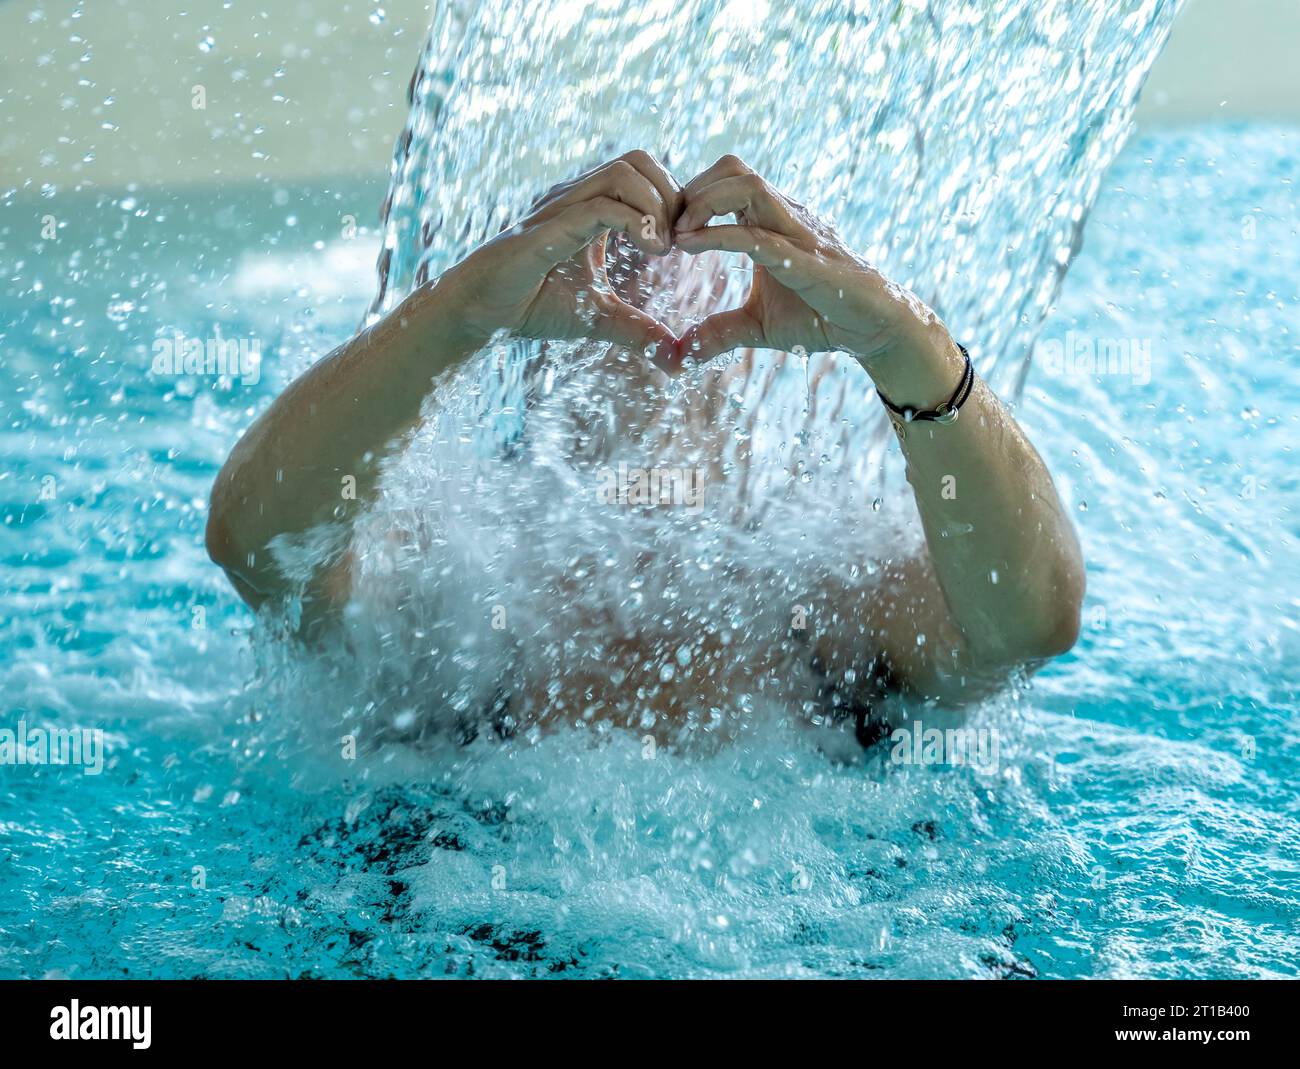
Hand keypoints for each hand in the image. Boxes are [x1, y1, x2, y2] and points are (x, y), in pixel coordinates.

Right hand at [438, 150, 682, 367]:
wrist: (480, 312)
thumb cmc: (531, 305)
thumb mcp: (599, 317)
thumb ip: (637, 330)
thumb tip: (675, 360)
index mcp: (591, 206)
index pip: (643, 172)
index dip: (673, 200)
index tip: (683, 243)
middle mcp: (577, 196)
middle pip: (639, 159)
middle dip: (671, 195)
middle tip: (678, 241)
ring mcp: (562, 207)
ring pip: (624, 173)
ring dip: (657, 207)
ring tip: (663, 248)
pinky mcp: (550, 229)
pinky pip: (601, 207)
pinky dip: (637, 223)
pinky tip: (650, 250)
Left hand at [673, 155, 942, 367]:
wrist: (872, 329)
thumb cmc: (822, 318)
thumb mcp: (759, 326)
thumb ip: (721, 332)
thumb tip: (685, 352)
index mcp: (773, 222)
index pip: (726, 181)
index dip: (691, 196)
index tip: (667, 230)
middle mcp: (784, 216)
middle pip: (733, 167)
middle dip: (692, 190)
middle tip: (667, 228)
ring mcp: (796, 232)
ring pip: (746, 184)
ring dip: (703, 203)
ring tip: (678, 235)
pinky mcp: (804, 259)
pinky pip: (758, 234)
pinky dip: (718, 235)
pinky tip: (691, 247)